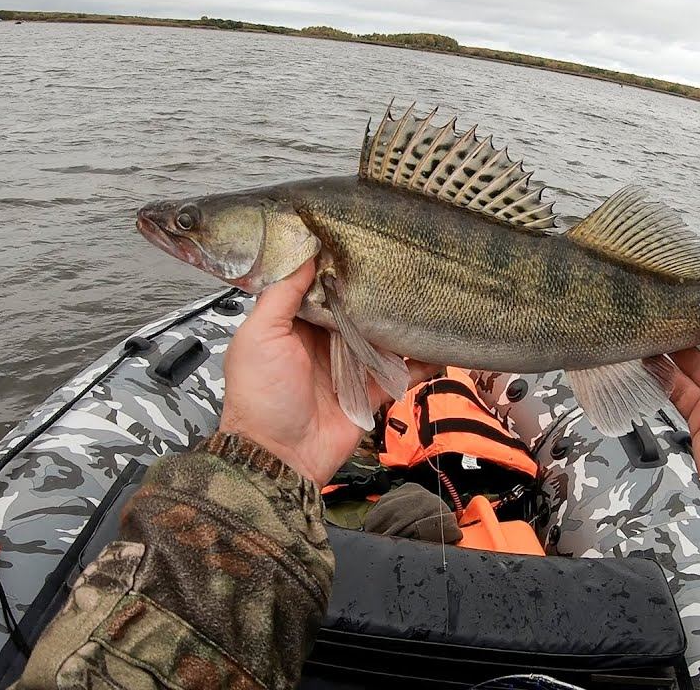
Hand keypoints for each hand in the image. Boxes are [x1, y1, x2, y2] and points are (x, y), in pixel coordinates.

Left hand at [219, 260, 434, 483]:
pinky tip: (440, 345)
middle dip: (375, 294)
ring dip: (401, 324)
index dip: (337, 270)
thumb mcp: (259, 336)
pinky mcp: (369, 393)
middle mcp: (322, 343)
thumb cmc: (261, 396)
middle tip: (403, 265)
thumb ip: (281, 295)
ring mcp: (348, 369)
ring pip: (381, 338)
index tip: (361, 243)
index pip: (319, 289)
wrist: (279, 455)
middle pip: (355, 311)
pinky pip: (399, 374)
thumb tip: (305, 255)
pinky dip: (420, 363)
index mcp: (293, 326)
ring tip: (427, 298)